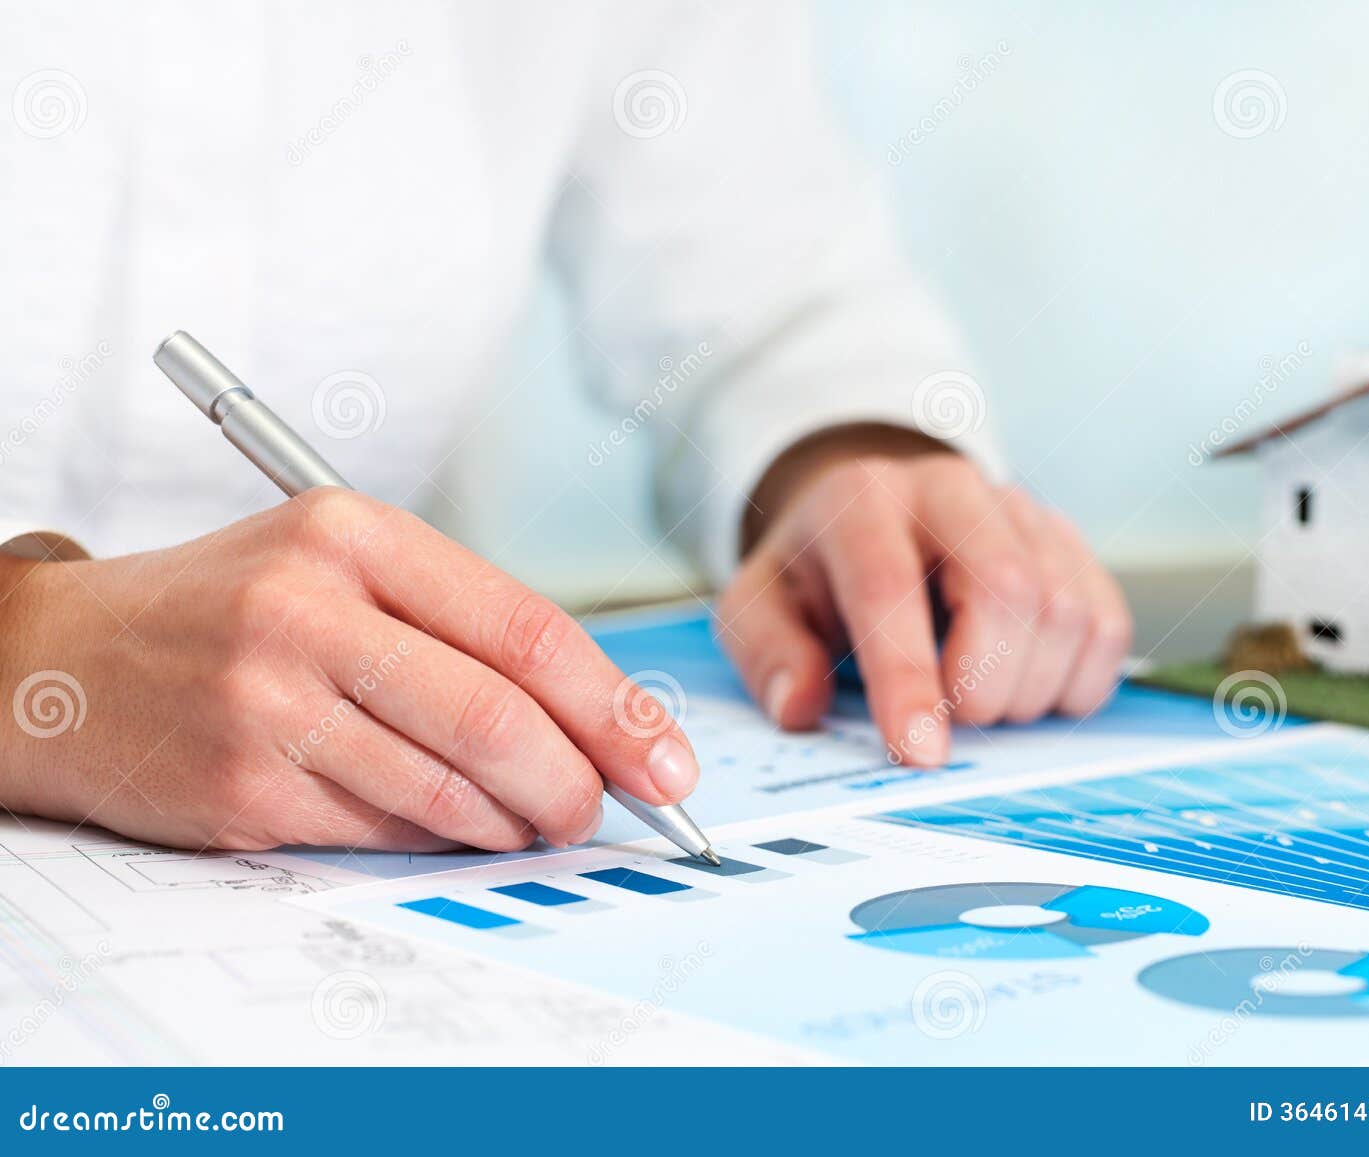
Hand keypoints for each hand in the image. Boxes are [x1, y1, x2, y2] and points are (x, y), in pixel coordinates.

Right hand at [0, 490, 699, 850]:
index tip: (667, 759)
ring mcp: (268, 702)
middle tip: (606, 809)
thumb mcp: (337, 567)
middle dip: (580, 782)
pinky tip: (446, 822)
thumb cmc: (225, 612)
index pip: (526, 629)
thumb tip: (591, 721)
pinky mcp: (240, 787)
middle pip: (500, 717)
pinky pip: (386, 830)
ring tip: (530, 815)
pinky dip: (442, 837)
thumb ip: (458, 625)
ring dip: (515, 819)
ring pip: (451, 788)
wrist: (53, 663)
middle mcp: (309, 610)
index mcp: (353, 534)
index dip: (616, 707)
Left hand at [716, 432, 1131, 765]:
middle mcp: (950, 490)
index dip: (909, 678)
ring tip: (981, 703)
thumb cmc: (818, 569)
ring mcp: (1019, 510)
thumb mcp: (758, 602)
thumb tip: (800, 707)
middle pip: (1007, 588)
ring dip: (1030, 690)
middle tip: (953, 725)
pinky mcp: (1067, 541)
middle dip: (985, 686)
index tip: (919, 752)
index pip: (891, 588)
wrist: (871, 509)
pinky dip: (1078, 680)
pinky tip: (1028, 687)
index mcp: (863, 501)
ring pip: (1066, 609)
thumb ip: (768, 653)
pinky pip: (1106, 621)